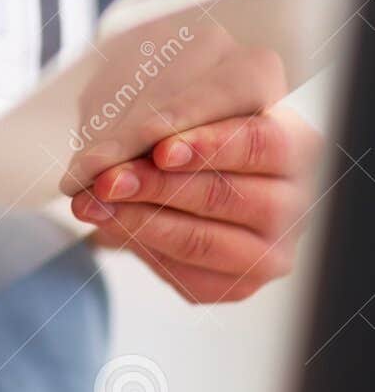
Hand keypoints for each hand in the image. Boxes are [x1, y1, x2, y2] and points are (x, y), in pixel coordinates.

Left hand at [70, 105, 324, 302]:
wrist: (199, 166)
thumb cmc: (198, 126)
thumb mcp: (196, 107)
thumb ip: (177, 115)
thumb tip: (126, 131)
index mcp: (297, 145)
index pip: (261, 144)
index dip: (210, 147)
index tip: (160, 149)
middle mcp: (295, 204)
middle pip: (224, 196)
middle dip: (156, 186)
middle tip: (107, 179)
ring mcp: (272, 251)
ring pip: (201, 241)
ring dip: (138, 220)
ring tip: (94, 202)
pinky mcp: (239, 284)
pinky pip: (187, 273)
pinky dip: (141, 247)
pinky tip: (108, 225)